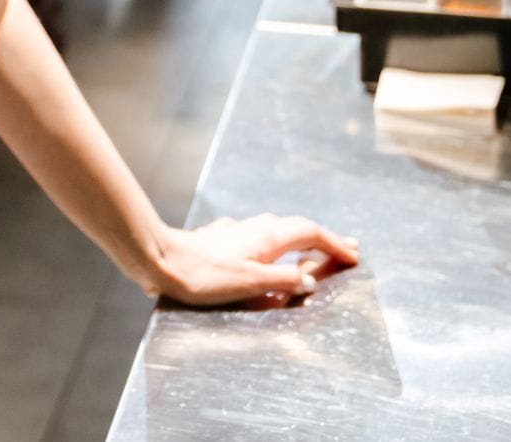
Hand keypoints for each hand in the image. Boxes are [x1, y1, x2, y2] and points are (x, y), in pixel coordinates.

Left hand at [147, 214, 359, 305]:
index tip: (353, 254)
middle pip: (295, 229)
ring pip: (275, 231)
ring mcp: (235, 233)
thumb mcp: (250, 283)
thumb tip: (309, 280)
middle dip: (321, 239)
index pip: (310, 233)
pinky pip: (255, 238)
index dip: (334, 243)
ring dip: (297, 240)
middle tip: (344, 249)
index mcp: (266, 238)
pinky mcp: (218, 240)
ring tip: (311, 252)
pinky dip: (272, 245)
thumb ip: (282, 281)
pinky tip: (264, 252)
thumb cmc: (202, 275)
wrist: (158, 260)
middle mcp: (253, 229)